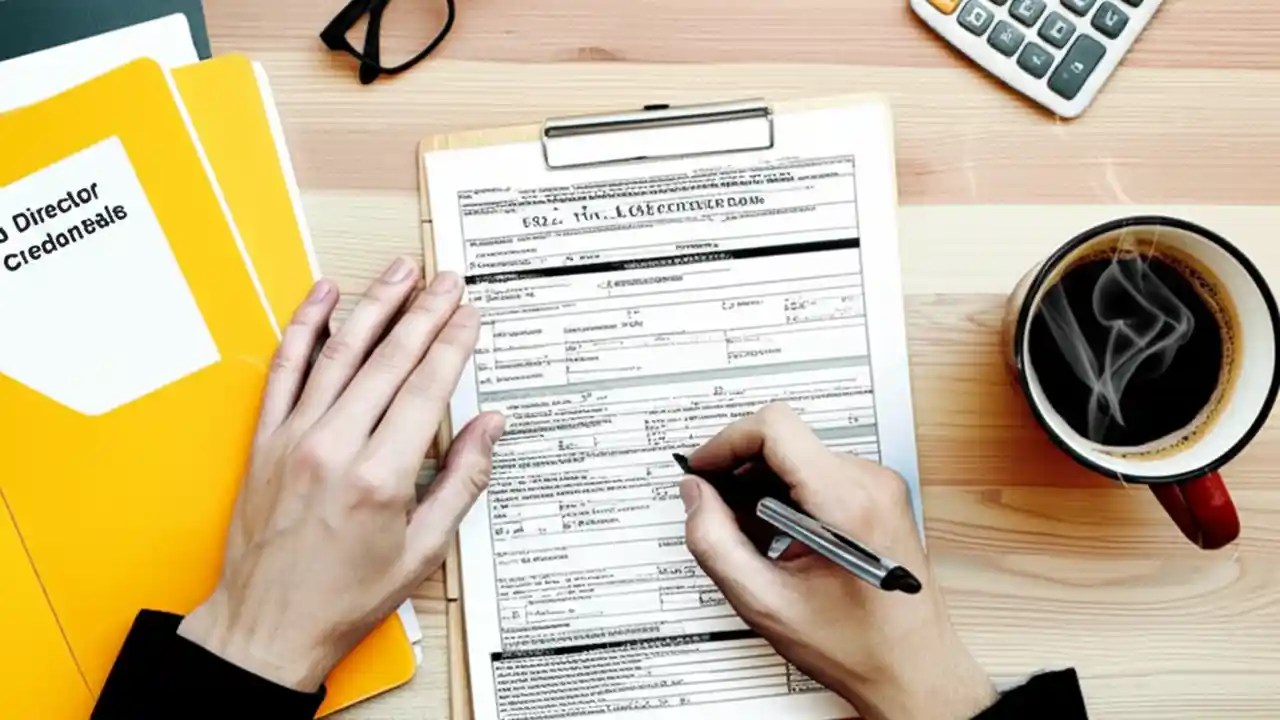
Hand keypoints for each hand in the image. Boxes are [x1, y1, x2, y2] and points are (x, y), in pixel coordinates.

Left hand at [178, 259, 503, 691]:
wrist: (267, 626)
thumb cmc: (345, 597)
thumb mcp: (423, 551)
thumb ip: (461, 481)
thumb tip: (491, 427)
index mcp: (380, 478)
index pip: (427, 389)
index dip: (453, 344)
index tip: (469, 316)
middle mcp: (334, 448)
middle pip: (388, 360)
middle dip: (424, 313)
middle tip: (446, 281)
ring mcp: (294, 439)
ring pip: (339, 353)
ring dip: (374, 305)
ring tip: (399, 272)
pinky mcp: (264, 440)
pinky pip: (284, 370)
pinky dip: (303, 328)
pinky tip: (323, 297)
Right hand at [680, 404, 995, 719]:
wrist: (915, 670)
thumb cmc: (858, 647)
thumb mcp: (766, 603)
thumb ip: (715, 543)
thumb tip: (695, 496)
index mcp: (847, 502)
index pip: (776, 427)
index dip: (727, 442)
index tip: (702, 469)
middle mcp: (870, 483)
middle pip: (784, 440)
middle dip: (739, 470)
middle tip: (714, 509)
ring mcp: (879, 488)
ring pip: (798, 457)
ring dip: (761, 487)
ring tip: (747, 537)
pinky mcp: (878, 498)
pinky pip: (818, 475)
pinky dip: (785, 498)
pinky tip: (775, 540)